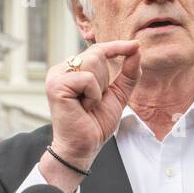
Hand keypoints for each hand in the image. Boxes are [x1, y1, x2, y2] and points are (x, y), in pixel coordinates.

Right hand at [41, 41, 141, 187]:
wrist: (83, 147)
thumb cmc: (95, 124)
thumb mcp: (118, 95)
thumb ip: (128, 74)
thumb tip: (136, 50)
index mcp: (73, 70)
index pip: (97, 50)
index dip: (117, 46)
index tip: (136, 45)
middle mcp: (62, 69)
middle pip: (96, 54)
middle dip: (105, 79)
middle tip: (93, 102)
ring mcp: (56, 76)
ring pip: (92, 63)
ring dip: (98, 89)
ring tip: (87, 105)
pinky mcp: (56, 85)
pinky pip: (87, 78)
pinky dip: (93, 95)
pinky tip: (83, 108)